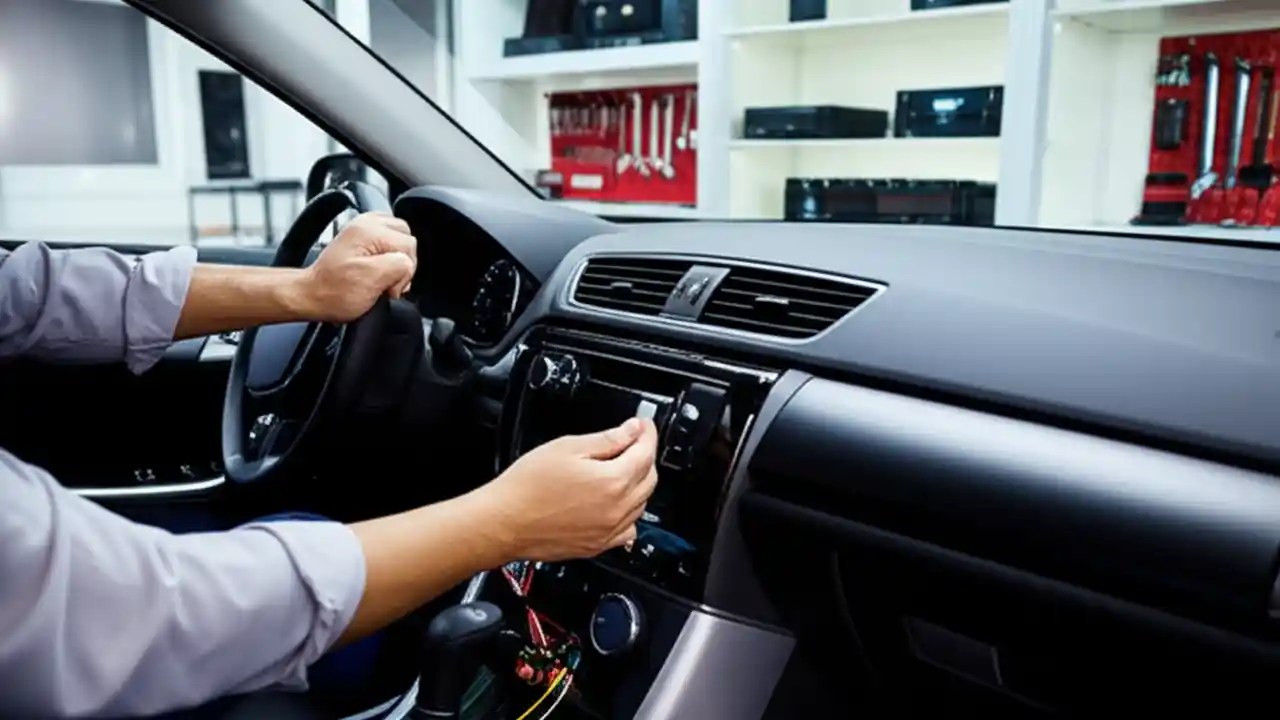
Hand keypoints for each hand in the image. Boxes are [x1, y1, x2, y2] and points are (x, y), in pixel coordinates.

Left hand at [297, 212, 417, 322]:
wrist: (311, 296)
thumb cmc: (334, 293)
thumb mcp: (371, 281)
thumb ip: (398, 266)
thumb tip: (407, 264)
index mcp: (368, 231)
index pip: (409, 245)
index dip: (404, 271)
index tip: (388, 286)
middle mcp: (365, 224)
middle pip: (406, 239)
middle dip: (401, 263)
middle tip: (386, 281)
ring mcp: (362, 229)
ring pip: (399, 240)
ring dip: (395, 260)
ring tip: (380, 276)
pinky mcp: (360, 239)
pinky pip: (387, 242)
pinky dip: (387, 257)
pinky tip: (378, 269)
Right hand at [475, 418, 659, 561]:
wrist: (504, 522)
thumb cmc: (526, 487)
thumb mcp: (567, 447)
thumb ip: (606, 439)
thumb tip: (631, 430)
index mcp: (612, 481)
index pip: (646, 452)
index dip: (647, 433)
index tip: (644, 425)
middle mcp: (617, 509)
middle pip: (649, 478)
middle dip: (644, 456)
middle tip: (632, 442)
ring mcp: (609, 531)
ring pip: (641, 504)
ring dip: (638, 483)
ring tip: (619, 469)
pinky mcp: (597, 546)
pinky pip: (628, 529)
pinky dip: (629, 513)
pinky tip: (614, 503)